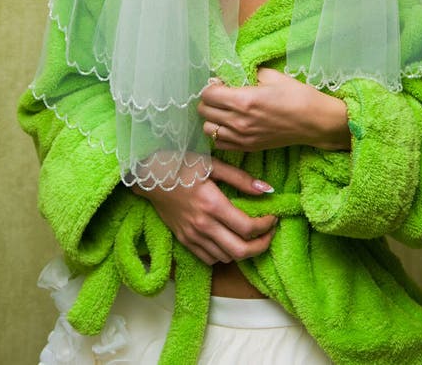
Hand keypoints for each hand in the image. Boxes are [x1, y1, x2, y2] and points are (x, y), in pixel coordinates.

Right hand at [132, 158, 276, 265]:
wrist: (148, 175)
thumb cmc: (181, 164)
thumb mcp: (212, 165)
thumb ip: (241, 179)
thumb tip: (268, 190)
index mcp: (212, 205)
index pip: (248, 228)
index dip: (266, 226)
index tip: (273, 216)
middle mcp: (202, 225)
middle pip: (240, 251)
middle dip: (262, 246)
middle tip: (269, 233)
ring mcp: (192, 236)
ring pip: (226, 258)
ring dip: (244, 250)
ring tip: (252, 235)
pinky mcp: (184, 240)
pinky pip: (209, 259)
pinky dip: (224, 254)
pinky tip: (229, 239)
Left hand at [197, 68, 350, 151]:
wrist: (315, 122)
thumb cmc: (297, 95)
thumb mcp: (272, 76)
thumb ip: (248, 73)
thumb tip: (232, 74)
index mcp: (244, 100)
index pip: (208, 94)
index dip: (210, 86)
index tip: (219, 83)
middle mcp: (239, 121)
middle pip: (204, 111)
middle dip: (208, 100)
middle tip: (219, 95)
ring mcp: (242, 137)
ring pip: (208, 129)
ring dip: (211, 118)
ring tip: (223, 111)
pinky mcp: (248, 148)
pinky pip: (220, 144)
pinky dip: (219, 134)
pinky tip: (229, 125)